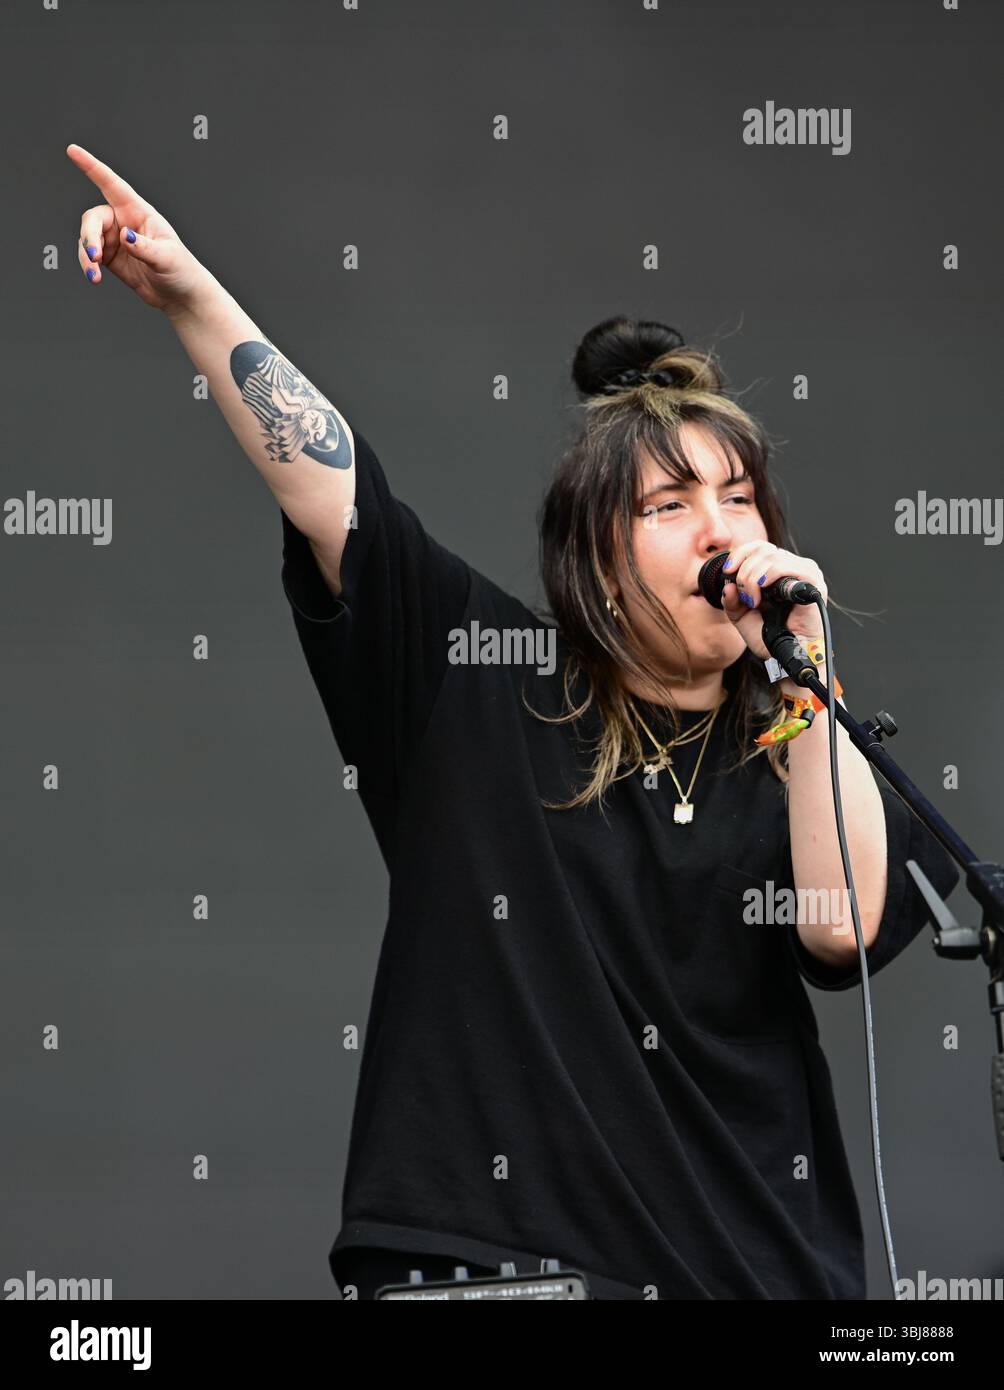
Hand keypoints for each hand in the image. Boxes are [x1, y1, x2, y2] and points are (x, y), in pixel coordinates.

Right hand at [67, 143, 207, 312]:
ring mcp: (115, 239)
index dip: (92, 167)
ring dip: (87, 255)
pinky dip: (88, 265)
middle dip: (89, 235)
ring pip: (88, 238)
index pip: (113, 184)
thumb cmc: (181, 270)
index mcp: (140, 212)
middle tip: (94, 255)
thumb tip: (124, 236)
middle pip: (94, 217)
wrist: (181, 295)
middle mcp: (124, 221)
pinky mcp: (110, 258)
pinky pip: (90, 256)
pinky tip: (95, 277)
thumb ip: (145, 248)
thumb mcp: (167, 257)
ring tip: (94, 273)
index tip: (73, 151)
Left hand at [719, 541, 827, 660]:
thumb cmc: (772, 640)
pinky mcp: (813, 582)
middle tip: (745, 597)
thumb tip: (728, 585)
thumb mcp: (743, 618)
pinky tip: (762, 593)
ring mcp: (806, 573)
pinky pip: (786, 566)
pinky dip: (769, 575)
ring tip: (753, 602)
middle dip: (744, 572)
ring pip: (771, 557)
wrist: (788, 658)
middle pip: (763, 550)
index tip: (728, 571)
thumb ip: (732, 600)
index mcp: (779, 571)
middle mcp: (794, 568)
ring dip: (753, 578)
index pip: (760, 547)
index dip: (740, 554)